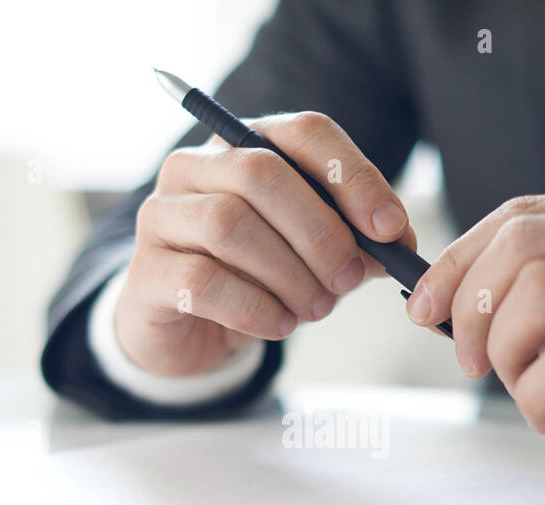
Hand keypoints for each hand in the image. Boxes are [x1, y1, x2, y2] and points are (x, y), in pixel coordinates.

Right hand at [117, 111, 414, 375]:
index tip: (389, 229)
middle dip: (320, 231)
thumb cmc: (256, 278)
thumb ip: (357, 244)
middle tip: (350, 279)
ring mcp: (162, 214)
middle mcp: (195, 166)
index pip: (304, 132)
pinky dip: (255, 308)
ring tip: (316, 309)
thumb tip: (399, 244)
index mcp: (246, 144)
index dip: (353, 177)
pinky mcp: (145, 270)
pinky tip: (280, 324)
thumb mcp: (315, 256)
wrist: (187, 331)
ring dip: (288, 274)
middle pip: (262, 173)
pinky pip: (203, 280)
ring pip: (229, 224)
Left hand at [406, 189, 544, 493]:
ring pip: (537, 296)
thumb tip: (449, 304)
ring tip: (524, 391)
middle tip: (470, 361)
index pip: (522, 214)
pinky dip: (536, 396)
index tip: (424, 308)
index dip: (457, 260)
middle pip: (520, 245)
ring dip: (503, 355)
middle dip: (470, 309)